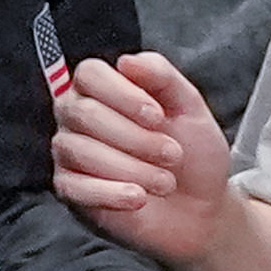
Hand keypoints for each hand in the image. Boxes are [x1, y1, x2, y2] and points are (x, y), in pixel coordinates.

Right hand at [54, 52, 235, 265]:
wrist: (201, 210)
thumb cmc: (193, 155)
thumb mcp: (190, 109)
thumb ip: (162, 77)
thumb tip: (126, 61)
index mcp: (102, 90)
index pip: (89, 74)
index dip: (123, 94)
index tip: (158, 116)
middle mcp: (78, 116)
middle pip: (83, 113)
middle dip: (136, 138)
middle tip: (173, 155)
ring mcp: (70, 152)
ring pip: (79, 149)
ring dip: (131, 168)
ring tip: (165, 182)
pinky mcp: (69, 189)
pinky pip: (74, 186)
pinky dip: (110, 193)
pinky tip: (138, 198)